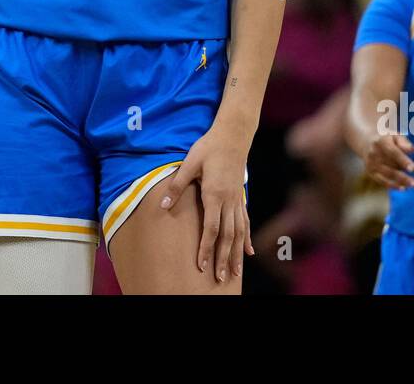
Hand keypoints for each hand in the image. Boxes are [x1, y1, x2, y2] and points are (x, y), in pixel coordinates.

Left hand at [161, 125, 252, 282]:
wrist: (233, 135)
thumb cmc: (209, 147)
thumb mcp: (189, 163)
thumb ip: (177, 185)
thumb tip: (163, 204)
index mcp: (214, 194)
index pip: (211, 228)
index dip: (206, 248)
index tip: (202, 265)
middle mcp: (228, 201)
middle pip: (227, 236)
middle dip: (223, 258)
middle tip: (221, 278)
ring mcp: (237, 199)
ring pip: (239, 232)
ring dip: (237, 254)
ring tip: (235, 273)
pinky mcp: (241, 196)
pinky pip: (246, 222)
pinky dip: (247, 238)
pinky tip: (250, 252)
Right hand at [364, 133, 413, 189]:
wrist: (366, 142)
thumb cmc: (387, 139)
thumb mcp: (395, 135)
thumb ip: (404, 143)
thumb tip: (413, 150)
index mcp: (381, 142)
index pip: (393, 153)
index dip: (403, 161)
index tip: (413, 169)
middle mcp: (374, 154)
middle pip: (391, 167)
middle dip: (405, 177)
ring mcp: (371, 164)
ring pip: (388, 175)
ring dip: (402, 182)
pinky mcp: (370, 172)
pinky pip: (382, 181)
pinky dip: (393, 186)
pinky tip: (404, 188)